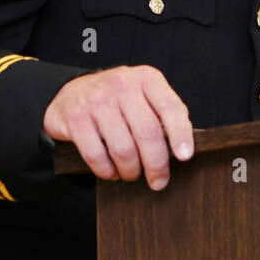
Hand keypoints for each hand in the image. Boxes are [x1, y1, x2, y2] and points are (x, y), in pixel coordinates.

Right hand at [43, 66, 192, 190]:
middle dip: (156, 164)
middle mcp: (122, 84)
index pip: (170, 106)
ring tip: (132, 174)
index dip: (180, 133)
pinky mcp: (76, 117)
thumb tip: (184, 146)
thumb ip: (164, 114)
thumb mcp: (144, 95)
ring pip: (122, 148)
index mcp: (146, 78)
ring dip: (130, 170)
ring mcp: (97, 100)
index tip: (185, 156)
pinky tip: (111, 171)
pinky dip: (107, 171)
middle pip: (147, 132)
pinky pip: (96, 155)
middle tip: (158, 181)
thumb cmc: (118, 100)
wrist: (73, 92)